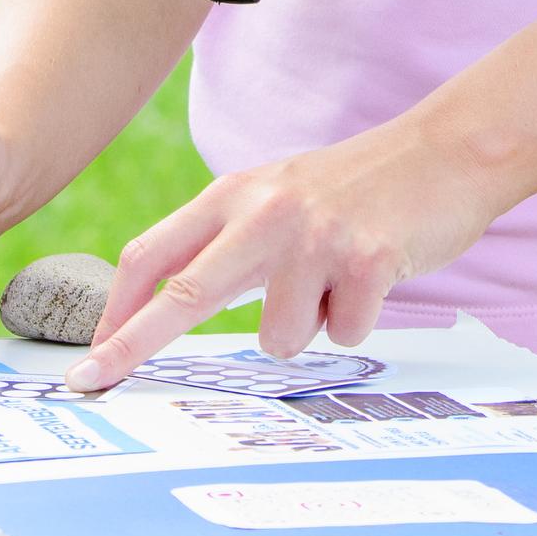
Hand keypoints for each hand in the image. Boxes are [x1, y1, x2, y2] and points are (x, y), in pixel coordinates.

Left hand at [68, 125, 506, 388]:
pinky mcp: (368, 261)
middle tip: (91, 383)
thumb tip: (168, 302)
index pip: (154, 253)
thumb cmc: (356, 188)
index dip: (116, 308)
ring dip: (306, 329)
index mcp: (234, 195)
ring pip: (279, 337)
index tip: (92, 355)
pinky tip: (375, 278)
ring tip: (336, 284)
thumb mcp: (277, 195)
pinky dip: (357, 321)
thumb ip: (227, 240)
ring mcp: (317, 236)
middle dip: (132, 345)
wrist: (445, 152)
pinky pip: (343, 334)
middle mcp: (266, 212)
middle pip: (184, 293)